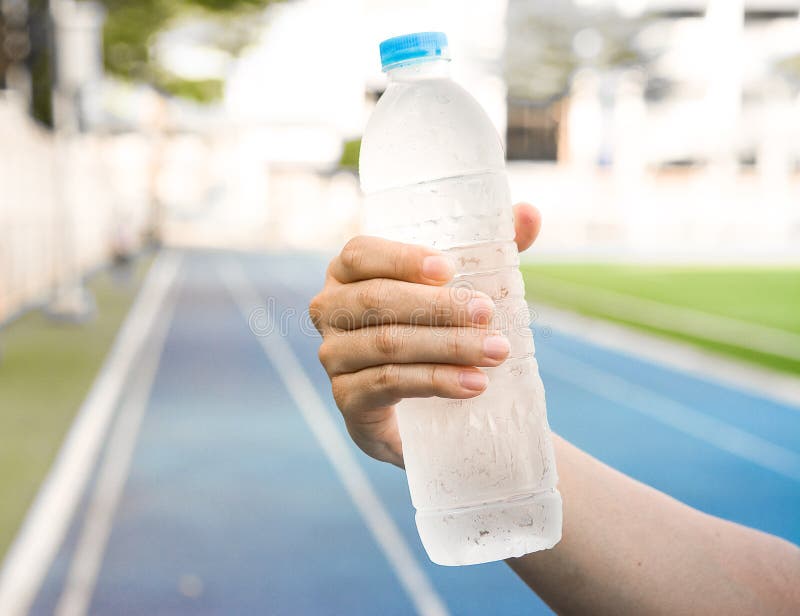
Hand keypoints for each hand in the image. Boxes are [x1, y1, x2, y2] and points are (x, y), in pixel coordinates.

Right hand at [311, 203, 541, 466]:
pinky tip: (473, 384)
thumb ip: (491, 249)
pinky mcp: (347, 398)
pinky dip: (434, 381)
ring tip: (495, 352)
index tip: (450, 268)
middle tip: (487, 313)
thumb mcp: (457, 289)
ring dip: (446, 347)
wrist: (417, 409)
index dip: (401, 258)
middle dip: (437, 306)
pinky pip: (387, 384)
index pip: (360, 254)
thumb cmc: (432, 329)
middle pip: (376, 300)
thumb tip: (530, 214)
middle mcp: (330, 310)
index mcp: (347, 273)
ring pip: (386, 344)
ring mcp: (333, 355)